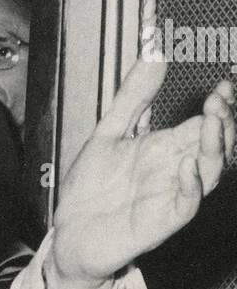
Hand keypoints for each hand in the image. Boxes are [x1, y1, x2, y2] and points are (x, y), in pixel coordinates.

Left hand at [48, 56, 234, 288]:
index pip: (203, 123)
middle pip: (216, 144)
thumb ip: (132, 98)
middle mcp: (175, 170)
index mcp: (166, 149)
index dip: (219, 104)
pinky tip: (189, 167)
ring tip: (215, 120)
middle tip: (221, 99)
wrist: (68, 232)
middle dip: (224, 121)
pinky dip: (192, 186)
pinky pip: (187, 205)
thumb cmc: (90, 189)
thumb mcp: (108, 133)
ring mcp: (171, 196)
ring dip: (216, 147)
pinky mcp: (161, 222)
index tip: (225, 83)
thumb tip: (153, 55)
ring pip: (211, 172)